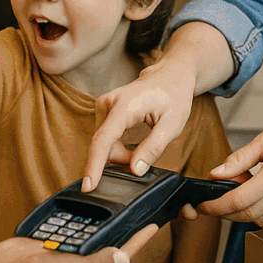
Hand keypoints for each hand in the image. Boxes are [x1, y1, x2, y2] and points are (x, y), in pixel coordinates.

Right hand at [0, 224, 159, 262]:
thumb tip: (123, 257)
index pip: (121, 258)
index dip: (137, 242)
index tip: (151, 227)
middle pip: (104, 247)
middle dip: (116, 232)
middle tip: (132, 215)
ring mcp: (61, 258)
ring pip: (84, 236)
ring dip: (93, 223)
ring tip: (108, 208)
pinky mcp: (45, 246)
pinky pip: (64, 229)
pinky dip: (71, 220)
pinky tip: (77, 211)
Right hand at [85, 60, 197, 190]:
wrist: (170, 75)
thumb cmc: (174, 97)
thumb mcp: (173, 125)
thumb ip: (153, 147)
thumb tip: (134, 170)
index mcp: (125, 106)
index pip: (104, 140)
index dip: (94, 166)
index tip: (88, 186)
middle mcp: (109, 102)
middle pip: (104, 146)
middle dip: (121, 159)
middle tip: (144, 158)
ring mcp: (104, 104)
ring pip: (103, 143)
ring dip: (120, 152)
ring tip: (142, 146)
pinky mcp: (103, 108)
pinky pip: (105, 137)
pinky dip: (117, 146)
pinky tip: (132, 141)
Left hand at [197, 111, 262, 225]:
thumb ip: (240, 158)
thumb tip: (216, 174)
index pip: (238, 201)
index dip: (216, 207)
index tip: (203, 205)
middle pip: (247, 215)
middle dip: (226, 213)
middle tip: (214, 202)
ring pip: (262, 220)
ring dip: (244, 212)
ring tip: (241, 191)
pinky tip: (261, 193)